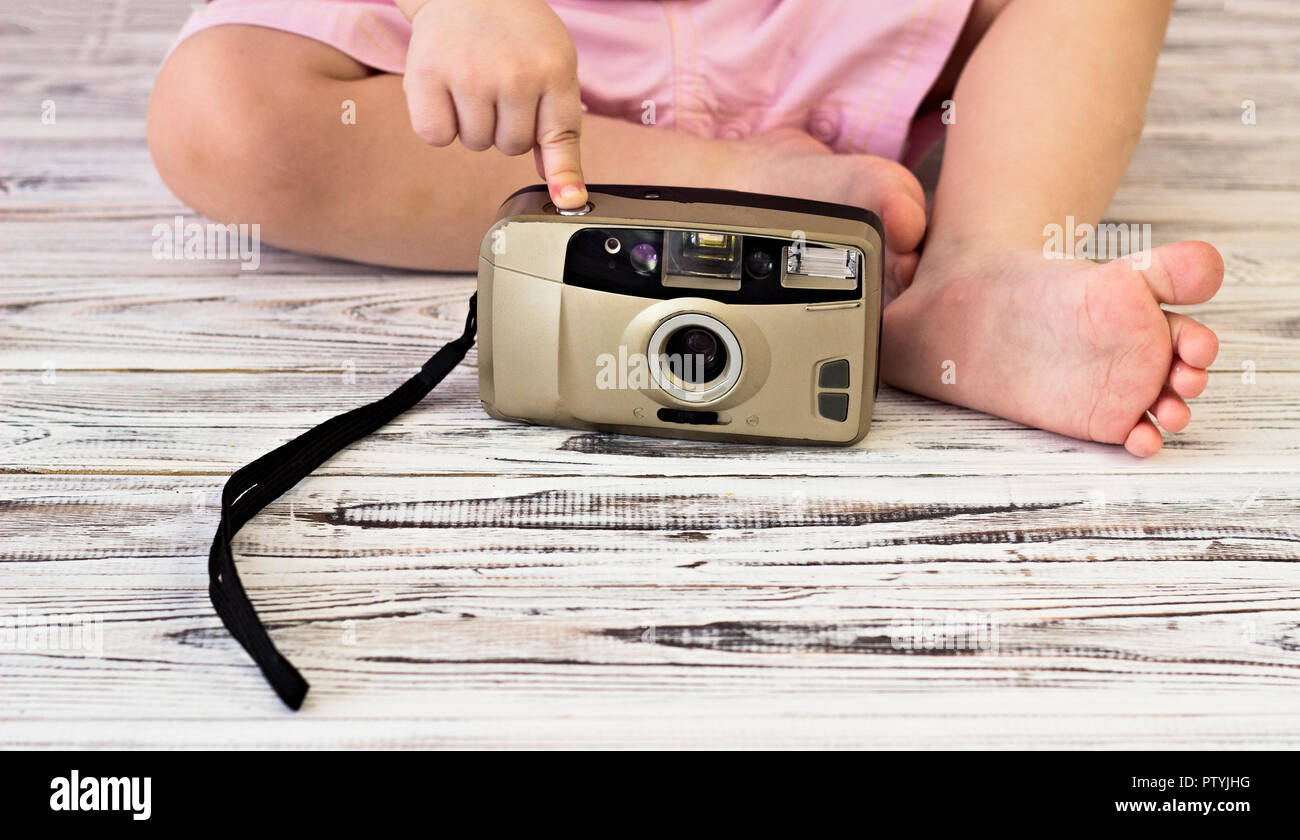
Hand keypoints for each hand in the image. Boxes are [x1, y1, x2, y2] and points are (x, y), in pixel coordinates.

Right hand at [399, 0, 587, 207]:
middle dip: (503, 126)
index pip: (561, 135)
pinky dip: (439, 123)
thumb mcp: (552, 65)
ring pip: (475, 143)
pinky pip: (436, 136)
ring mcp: (471, 75)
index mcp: (554, 70)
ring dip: (472, 124)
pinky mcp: (428, 75)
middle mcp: (515, 74)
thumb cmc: (515, 32)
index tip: (569, 200)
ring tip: (472, 82)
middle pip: (511, 147)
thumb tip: (563, 191)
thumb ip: (556, 124)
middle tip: (496, 86)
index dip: (563, 173)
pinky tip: (445, 92)